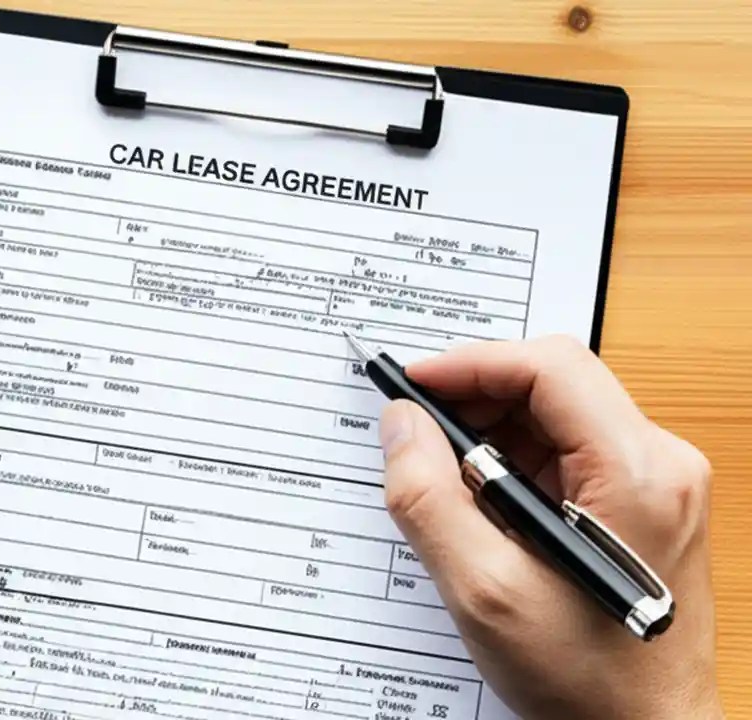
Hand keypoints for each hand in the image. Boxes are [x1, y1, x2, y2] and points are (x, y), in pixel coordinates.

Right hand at [379, 336, 720, 719]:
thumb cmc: (587, 680)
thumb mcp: (484, 590)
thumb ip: (430, 499)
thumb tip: (401, 426)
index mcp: (637, 473)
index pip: (549, 368)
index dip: (471, 364)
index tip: (413, 383)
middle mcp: (660, 464)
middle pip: (554, 383)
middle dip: (476, 397)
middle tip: (417, 431)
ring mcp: (657, 482)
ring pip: (557, 416)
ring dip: (492, 433)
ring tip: (446, 482)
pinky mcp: (642, 503)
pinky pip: (568, 452)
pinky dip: (514, 462)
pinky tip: (482, 504)